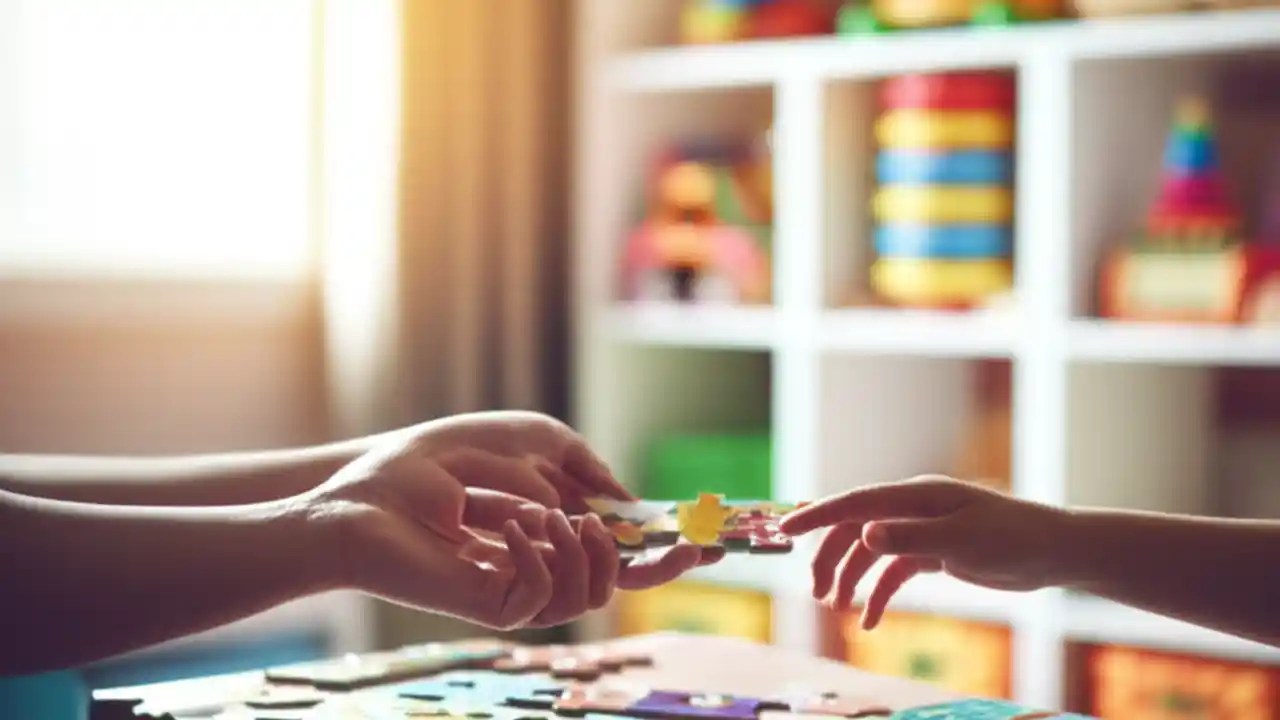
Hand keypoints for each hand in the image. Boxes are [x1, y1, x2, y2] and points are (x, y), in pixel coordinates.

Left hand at [301, 430, 711, 629]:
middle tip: (690, 546)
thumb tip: (623, 493)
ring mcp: (517, 587)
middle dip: (659, 566)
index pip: (618, 550)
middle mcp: (541, 565)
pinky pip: (544, 598)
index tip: (709, 542)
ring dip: (588, 553)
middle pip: (619, 583)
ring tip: (554, 516)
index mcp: (552, 530)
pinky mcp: (490, 601)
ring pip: (591, 595)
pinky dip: (541, 557)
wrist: (370, 490)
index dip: (664, 550)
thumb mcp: (522, 437)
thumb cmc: (434, 459)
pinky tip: (511, 527)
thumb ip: (577, 459)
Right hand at [779, 476, 1069, 629]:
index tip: (784, 529)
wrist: (1054, 552)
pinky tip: (870, 621)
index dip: (817, 515)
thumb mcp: (961, 541)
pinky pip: (893, 572)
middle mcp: (912, 508)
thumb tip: (863, 534)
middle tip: (816, 593)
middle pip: (854, 529)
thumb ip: (911, 537)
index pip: (855, 502)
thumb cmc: (1013, 538)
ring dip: (850, 578)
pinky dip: (878, 594)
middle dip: (830, 559)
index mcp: (915, 496)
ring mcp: (921, 529)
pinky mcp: (934, 552)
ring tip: (836, 608)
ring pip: (869, 551)